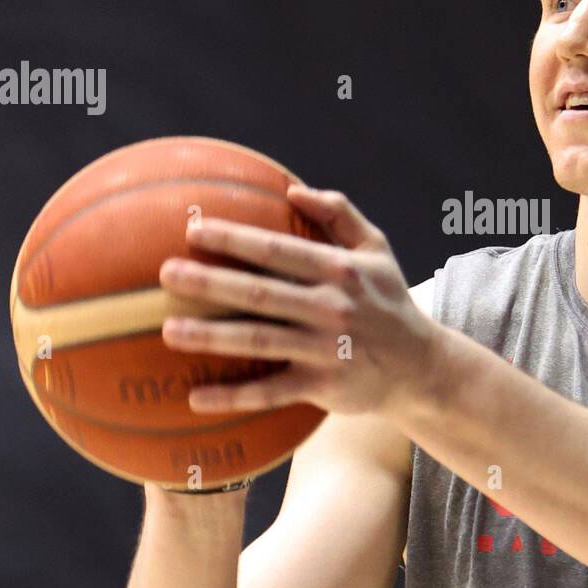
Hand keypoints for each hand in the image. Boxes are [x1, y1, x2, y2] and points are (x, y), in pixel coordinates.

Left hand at [159, 185, 439, 418]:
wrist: (420, 367)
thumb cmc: (388, 301)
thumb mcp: (376, 249)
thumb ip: (339, 214)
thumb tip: (292, 189)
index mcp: (340, 271)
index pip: (280, 250)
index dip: (237, 239)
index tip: (194, 229)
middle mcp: (332, 309)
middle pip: (261, 294)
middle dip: (212, 282)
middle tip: (166, 274)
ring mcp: (326, 350)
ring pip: (260, 342)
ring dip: (212, 337)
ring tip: (169, 330)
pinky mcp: (322, 387)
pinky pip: (270, 393)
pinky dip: (233, 397)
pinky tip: (195, 398)